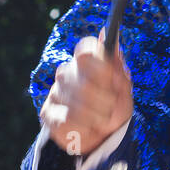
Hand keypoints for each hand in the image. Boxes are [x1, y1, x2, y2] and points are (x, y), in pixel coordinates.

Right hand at [39, 33, 133, 156]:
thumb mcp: (123, 88)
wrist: (101, 137)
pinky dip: (84, 129)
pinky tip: (88, 129)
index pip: (86, 50)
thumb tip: (105, 32)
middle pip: (85, 81)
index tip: (113, 78)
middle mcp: (66, 72)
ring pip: (77, 103)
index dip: (101, 65)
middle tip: (113, 107)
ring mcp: (55, 91)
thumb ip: (116, 64)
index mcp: (86, 61)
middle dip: (105, 99)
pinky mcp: (47, 112)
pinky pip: (67, 120)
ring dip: (97, 116)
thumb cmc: (114, 107)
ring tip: (102, 120)